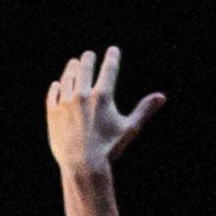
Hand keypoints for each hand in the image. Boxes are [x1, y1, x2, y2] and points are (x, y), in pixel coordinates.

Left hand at [44, 47, 159, 177]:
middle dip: (88, 59)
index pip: (108, 70)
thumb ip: (144, 109)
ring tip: (74, 63)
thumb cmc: (109, 148)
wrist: (82, 165)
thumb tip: (162, 96)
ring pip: (67, 79)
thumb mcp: (130, 128)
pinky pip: (53, 96)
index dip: (111, 58)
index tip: (112, 50)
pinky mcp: (53, 114)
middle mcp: (82, 95)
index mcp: (102, 97)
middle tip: (89, 54)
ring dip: (71, 69)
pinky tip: (57, 84)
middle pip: (85, 69)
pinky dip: (56, 88)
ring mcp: (65, 103)